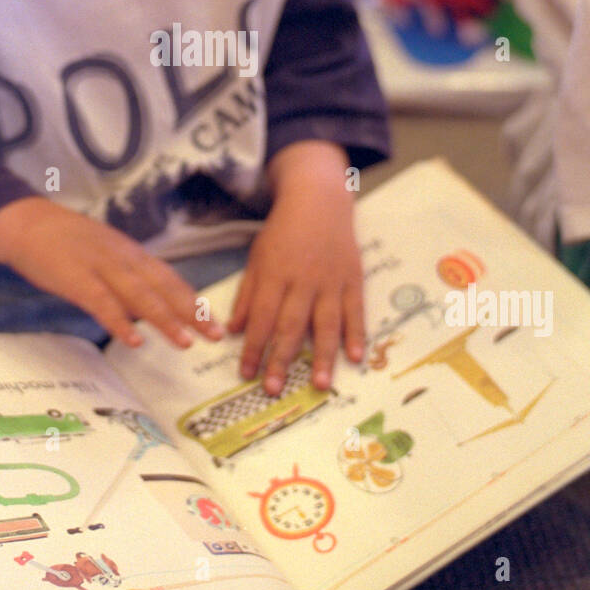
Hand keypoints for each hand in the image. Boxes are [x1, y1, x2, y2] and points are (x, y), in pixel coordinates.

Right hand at [0, 196, 222, 350]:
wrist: (27, 223)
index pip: (170, 278)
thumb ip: (127, 275)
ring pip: (139, 296)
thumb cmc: (66, 242)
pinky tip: (133, 341)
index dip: (193, 300)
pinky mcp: (77, 279)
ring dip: (164, 320)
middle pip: (163, 287)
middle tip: (216, 335)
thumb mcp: (105, 252)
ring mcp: (101, 268)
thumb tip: (150, 303)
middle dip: (192, 312)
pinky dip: (119, 322)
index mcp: (131, 254)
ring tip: (184, 342)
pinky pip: (102, 304)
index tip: (216, 320)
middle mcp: (123, 259)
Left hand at [228, 143, 364, 395]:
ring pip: (326, 323)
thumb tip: (233, 330)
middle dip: (281, 359)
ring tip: (319, 385)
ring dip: (322, 356)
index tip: (246, 374)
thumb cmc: (283, 232)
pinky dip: (356, 334)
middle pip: (291, 325)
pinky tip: (355, 358)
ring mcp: (331, 280)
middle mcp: (303, 280)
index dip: (252, 347)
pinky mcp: (353, 279)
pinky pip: (356, 310)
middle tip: (274, 389)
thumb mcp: (257, 258)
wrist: (319, 200)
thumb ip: (247, 294)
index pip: (261, 317)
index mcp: (275, 274)